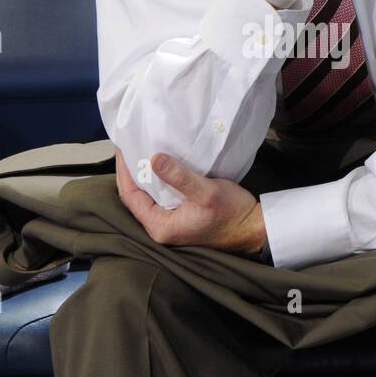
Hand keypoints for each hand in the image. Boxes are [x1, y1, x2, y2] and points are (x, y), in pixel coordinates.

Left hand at [114, 147, 267, 254]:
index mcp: (161, 226)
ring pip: (146, 197)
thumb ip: (179, 177)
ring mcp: (170, 224)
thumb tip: (154, 159)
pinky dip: (156, 181)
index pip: (131, 197)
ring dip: (142, 176)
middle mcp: (161, 228)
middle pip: (135, 198)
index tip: (123, 148)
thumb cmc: (231, 213)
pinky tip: (158, 166)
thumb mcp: (206, 191)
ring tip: (140, 152)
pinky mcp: (179, 217)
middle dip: (130, 173)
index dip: (124, 172)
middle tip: (129, 147)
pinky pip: (159, 198)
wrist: (253, 229)